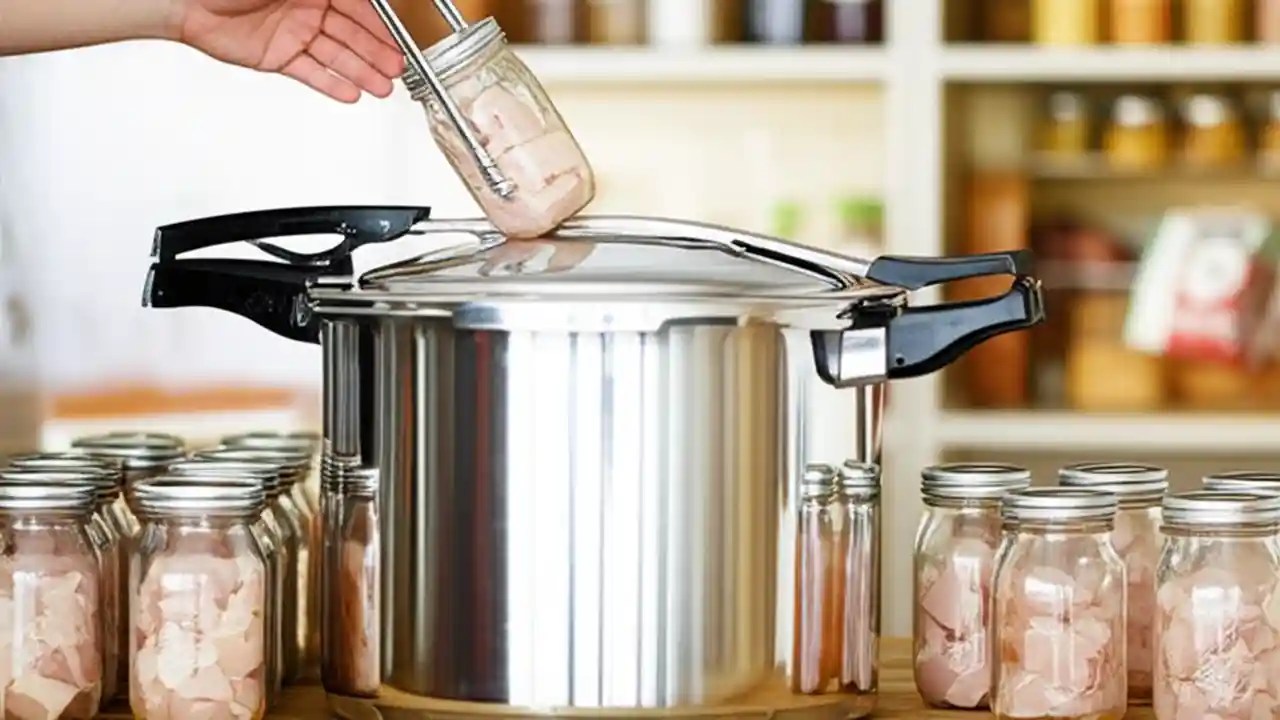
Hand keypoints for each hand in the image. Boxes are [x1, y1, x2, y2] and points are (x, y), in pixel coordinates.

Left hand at [176, 0, 406, 102]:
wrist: (186, 0)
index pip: (357, 7)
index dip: (378, 25)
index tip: (397, 39)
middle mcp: (307, 8)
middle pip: (351, 34)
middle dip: (376, 52)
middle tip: (396, 69)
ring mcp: (294, 33)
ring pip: (336, 56)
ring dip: (360, 72)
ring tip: (381, 87)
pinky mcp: (279, 56)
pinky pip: (311, 73)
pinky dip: (331, 83)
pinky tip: (351, 93)